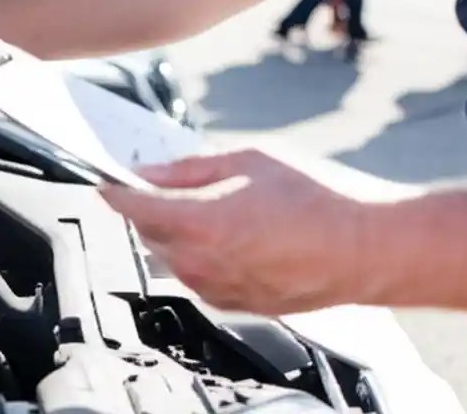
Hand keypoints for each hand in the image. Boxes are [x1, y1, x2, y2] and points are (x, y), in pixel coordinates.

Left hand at [100, 149, 376, 314]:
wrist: (363, 251)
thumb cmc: (316, 202)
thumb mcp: (249, 162)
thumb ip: (190, 169)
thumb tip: (151, 172)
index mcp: (198, 223)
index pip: (131, 208)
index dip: (113, 191)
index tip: (104, 181)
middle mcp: (199, 262)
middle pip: (147, 233)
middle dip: (149, 208)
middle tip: (164, 185)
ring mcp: (214, 287)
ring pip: (170, 257)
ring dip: (175, 234)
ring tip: (210, 210)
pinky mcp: (231, 303)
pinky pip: (196, 277)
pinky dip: (199, 256)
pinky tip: (230, 237)